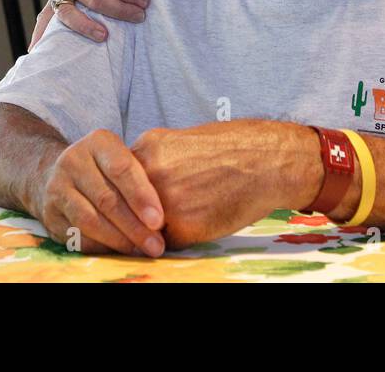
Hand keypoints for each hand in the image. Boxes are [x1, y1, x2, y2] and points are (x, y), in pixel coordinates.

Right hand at [35, 129, 166, 256]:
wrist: (58, 173)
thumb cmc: (106, 168)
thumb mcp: (124, 157)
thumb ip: (143, 176)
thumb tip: (166, 215)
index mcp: (97, 142)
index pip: (121, 169)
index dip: (141, 196)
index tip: (159, 220)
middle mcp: (72, 161)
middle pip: (106, 198)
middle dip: (134, 225)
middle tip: (156, 244)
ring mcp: (57, 188)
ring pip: (90, 220)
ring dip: (119, 240)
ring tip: (141, 250)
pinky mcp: (50, 215)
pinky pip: (77, 236)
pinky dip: (102, 247)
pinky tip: (120, 251)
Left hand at [131, 121, 316, 249]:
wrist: (267, 162)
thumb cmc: (232, 149)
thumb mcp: (182, 141)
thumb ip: (154, 161)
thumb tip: (135, 185)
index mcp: (148, 149)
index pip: (118, 183)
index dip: (124, 198)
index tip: (128, 208)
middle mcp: (149, 174)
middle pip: (124, 208)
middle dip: (132, 219)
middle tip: (147, 222)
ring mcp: (163, 203)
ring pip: (143, 228)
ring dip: (152, 232)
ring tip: (178, 221)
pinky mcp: (182, 228)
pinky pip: (168, 243)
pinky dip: (179, 240)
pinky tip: (200, 224)